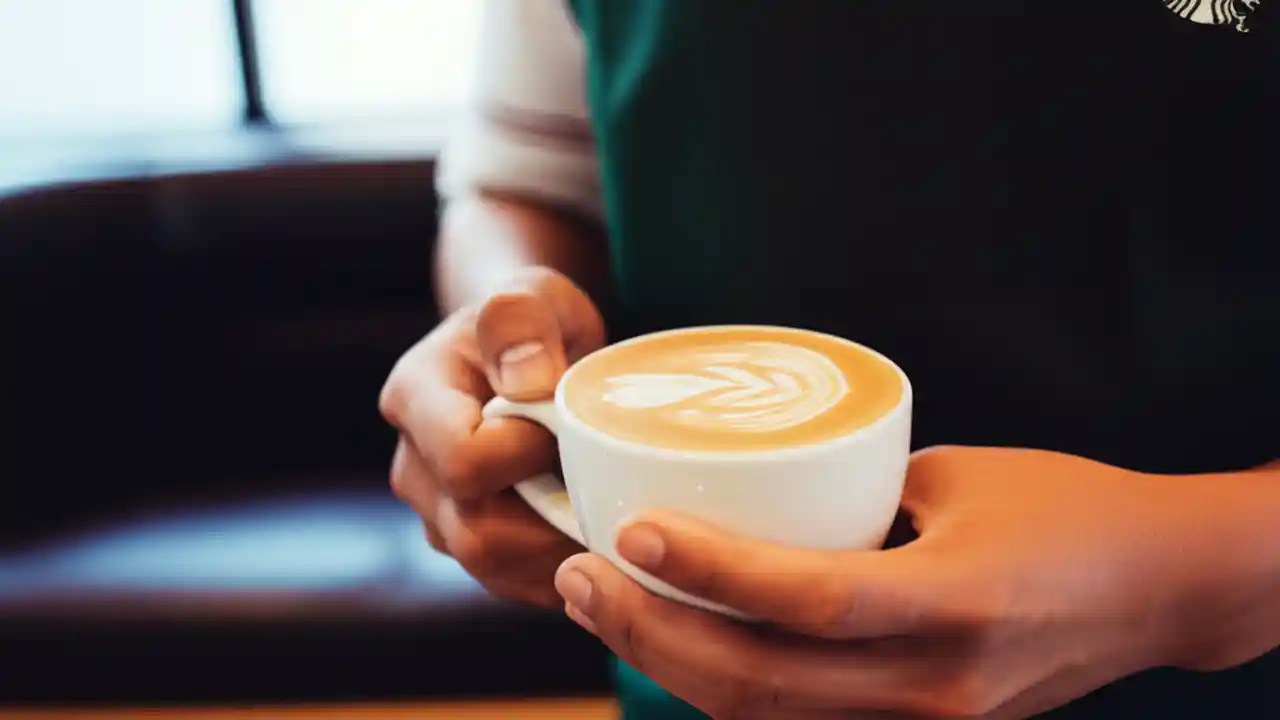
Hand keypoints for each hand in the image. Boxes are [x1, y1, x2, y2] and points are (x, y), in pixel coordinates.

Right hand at [380, 267, 604, 606]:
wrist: (525, 357)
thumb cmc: (531, 324)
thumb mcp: (533, 295)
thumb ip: (520, 320)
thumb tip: (528, 381)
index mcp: (416, 398)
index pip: (463, 460)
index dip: (527, 452)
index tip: (568, 423)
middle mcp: (415, 467)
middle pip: (477, 534)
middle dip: (554, 520)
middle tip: (611, 485)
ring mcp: (439, 514)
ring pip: (498, 570)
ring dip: (565, 554)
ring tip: (615, 515)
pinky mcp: (473, 544)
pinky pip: (518, 582)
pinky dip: (566, 569)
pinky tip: (605, 539)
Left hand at [553, 446, 1249, 718]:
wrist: (1156, 589)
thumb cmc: (1065, 509)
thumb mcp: (957, 479)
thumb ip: (854, 502)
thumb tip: (753, 498)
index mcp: (958, 604)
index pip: (812, 602)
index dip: (712, 574)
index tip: (631, 534)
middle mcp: (937, 684)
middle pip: (763, 685)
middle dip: (651, 635)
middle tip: (578, 578)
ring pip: (769, 719)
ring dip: (672, 667)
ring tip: (603, 606)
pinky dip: (727, 689)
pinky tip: (675, 643)